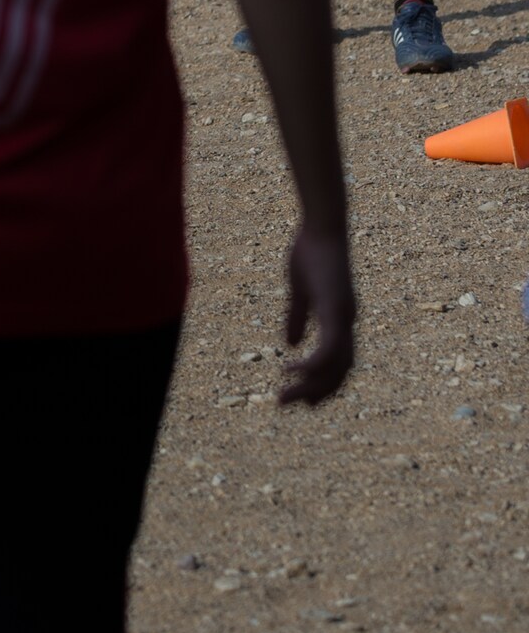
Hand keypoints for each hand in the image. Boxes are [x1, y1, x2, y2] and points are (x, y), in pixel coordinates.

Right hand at [279, 223, 355, 406]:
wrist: (323, 227)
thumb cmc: (311, 252)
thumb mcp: (300, 290)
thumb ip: (297, 318)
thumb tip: (289, 345)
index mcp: (340, 319)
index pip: (338, 363)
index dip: (323, 383)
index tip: (303, 400)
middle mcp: (347, 323)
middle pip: (338, 372)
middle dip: (315, 393)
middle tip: (285, 405)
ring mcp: (344, 318)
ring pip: (334, 366)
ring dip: (310, 385)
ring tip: (283, 395)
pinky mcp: (336, 310)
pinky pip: (328, 348)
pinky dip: (311, 364)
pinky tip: (290, 368)